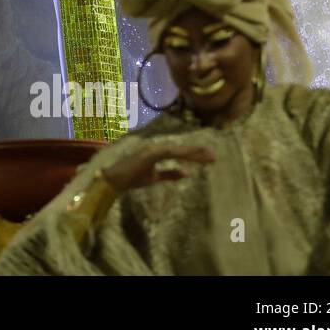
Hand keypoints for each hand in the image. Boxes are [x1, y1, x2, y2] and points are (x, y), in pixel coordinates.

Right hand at [100, 143, 214, 193]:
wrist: (114, 180)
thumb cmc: (132, 178)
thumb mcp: (154, 177)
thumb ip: (170, 174)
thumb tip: (187, 173)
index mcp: (157, 152)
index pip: (179, 152)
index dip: (194, 154)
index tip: (209, 157)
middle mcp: (155, 148)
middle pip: (180, 149)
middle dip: (197, 152)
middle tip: (214, 156)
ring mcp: (151, 150)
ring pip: (177, 150)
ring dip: (192, 153)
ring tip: (208, 157)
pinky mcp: (149, 154)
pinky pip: (168, 153)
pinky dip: (180, 154)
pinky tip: (191, 157)